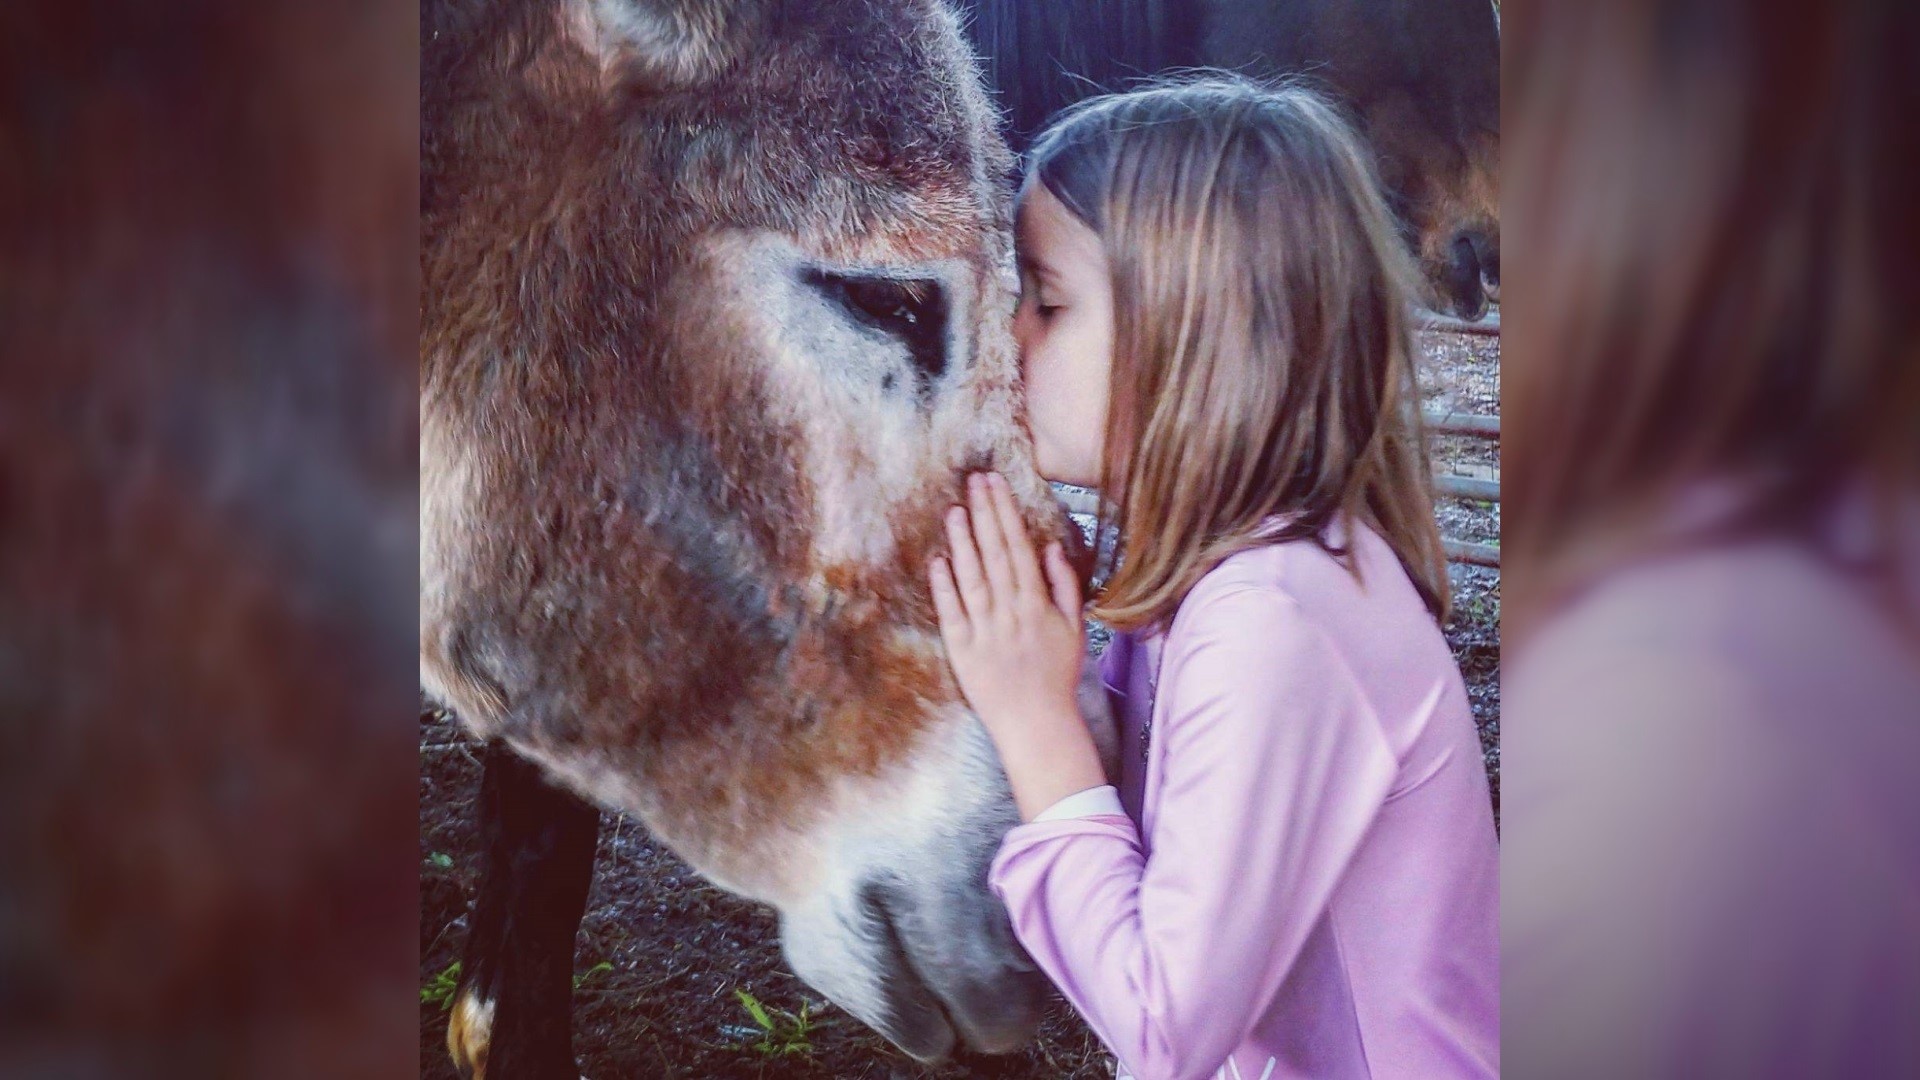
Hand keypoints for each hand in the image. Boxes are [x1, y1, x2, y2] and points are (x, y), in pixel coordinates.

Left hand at [928, 472, 1107, 820]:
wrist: (1037, 722)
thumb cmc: (1056, 675)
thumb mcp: (1075, 628)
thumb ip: (1064, 585)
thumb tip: (1051, 548)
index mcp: (1037, 603)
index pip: (1018, 546)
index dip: (1005, 512)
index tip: (995, 484)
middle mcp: (1010, 611)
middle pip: (995, 553)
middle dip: (984, 513)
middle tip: (972, 480)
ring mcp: (985, 629)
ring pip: (972, 576)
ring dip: (962, 541)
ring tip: (954, 510)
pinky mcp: (962, 649)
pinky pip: (952, 611)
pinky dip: (944, 585)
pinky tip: (938, 560)